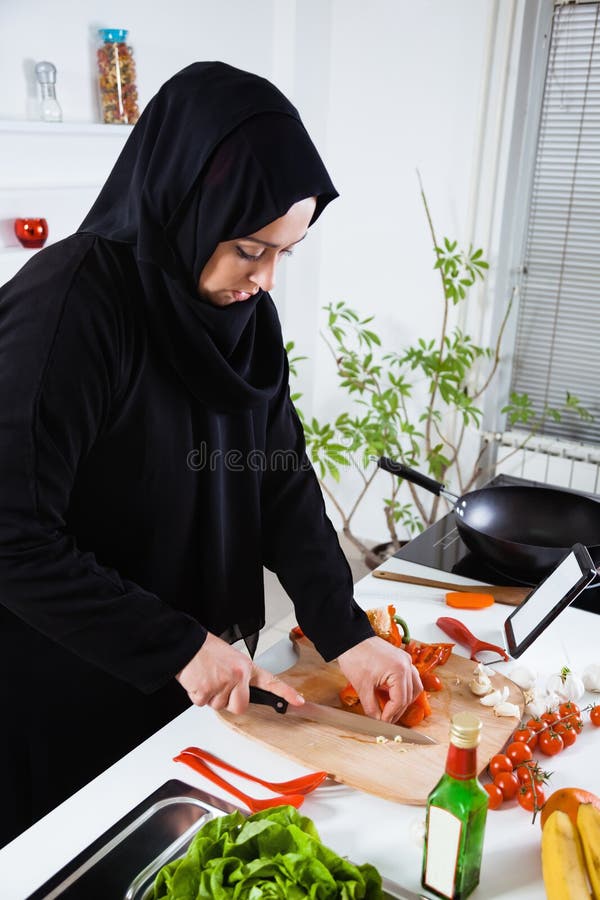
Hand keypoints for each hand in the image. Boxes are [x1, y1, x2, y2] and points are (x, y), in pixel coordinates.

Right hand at [176, 632, 303, 713]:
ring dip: (210, 697)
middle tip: (218, 686)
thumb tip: (241, 693)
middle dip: (228, 702)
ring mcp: (223, 684)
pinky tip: (198, 681)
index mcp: (246, 667)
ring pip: (219, 706)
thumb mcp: (231, 659)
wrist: (187, 644)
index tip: (298, 701)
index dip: (286, 693)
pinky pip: (203, 704)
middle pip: (240, 707)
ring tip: (206, 678)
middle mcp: (238, 676)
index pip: (271, 681)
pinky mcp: (207, 691)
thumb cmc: (207, 650)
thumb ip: (240, 677)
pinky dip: (198, 696)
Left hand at [337, 636, 422, 722]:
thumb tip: (377, 721)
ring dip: (404, 700)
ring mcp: (405, 660)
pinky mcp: (401, 658)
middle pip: (409, 695)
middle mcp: (407, 664)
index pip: (400, 700)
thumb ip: (372, 707)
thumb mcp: (362, 686)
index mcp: (399, 671)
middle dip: (398, 710)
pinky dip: (404, 688)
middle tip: (386, 720)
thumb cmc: (355, 657)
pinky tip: (393, 695)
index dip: (391, 714)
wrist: (350, 638)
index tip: (382, 722)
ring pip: (414, 687)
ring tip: (391, 710)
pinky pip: (409, 677)